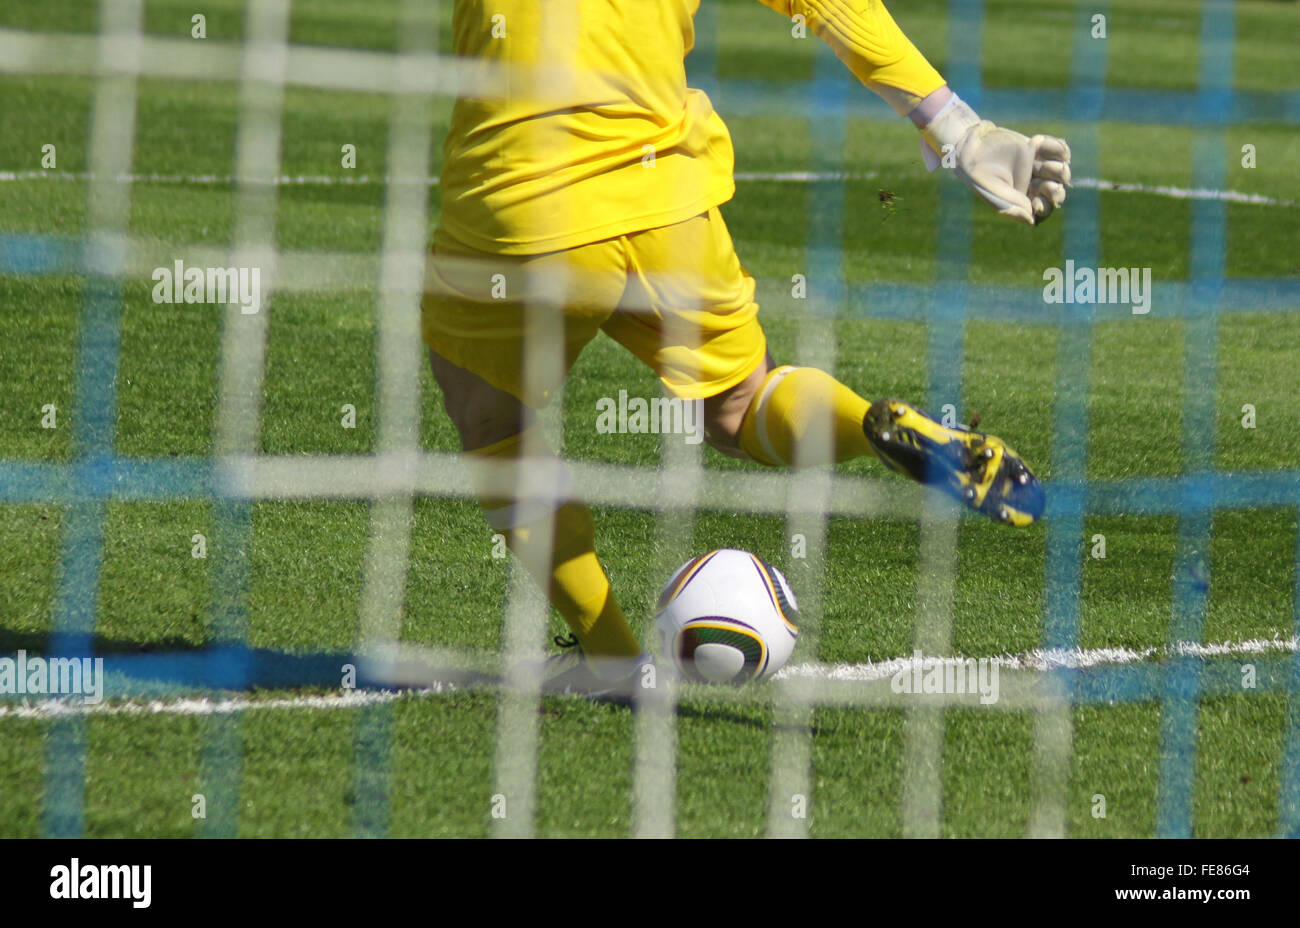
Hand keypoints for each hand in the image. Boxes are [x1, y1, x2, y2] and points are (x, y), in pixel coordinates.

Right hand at [920, 95, 1070, 224]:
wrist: (971, 147)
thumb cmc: (977, 174)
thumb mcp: (991, 194)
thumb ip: (1011, 208)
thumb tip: (1033, 220)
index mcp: (1022, 199)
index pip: (1044, 207)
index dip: (1046, 206)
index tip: (1037, 203)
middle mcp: (1031, 183)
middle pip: (1056, 190)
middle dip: (1056, 190)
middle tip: (1049, 185)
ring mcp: (1035, 165)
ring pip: (1060, 171)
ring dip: (1058, 170)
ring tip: (1044, 166)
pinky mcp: (1036, 147)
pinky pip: (1058, 150)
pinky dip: (1058, 148)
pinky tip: (1041, 147)